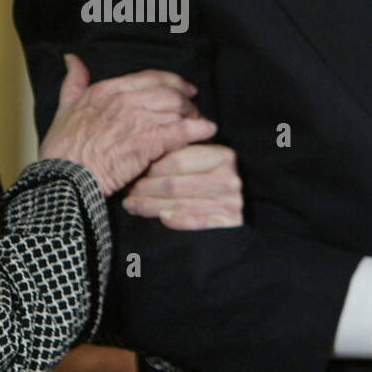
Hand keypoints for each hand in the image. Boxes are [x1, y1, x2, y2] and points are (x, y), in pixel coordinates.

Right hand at [39, 54, 217, 195]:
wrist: (67, 176)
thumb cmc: (63, 147)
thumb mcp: (65, 107)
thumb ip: (74, 81)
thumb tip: (72, 59)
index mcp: (108, 89)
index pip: (151, 77)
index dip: (173, 82)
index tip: (185, 88)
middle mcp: (126, 99)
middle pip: (169, 92)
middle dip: (186, 100)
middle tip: (194, 110)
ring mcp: (138, 120)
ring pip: (177, 108)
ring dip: (194, 115)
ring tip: (201, 123)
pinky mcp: (148, 143)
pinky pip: (181, 131)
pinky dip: (198, 130)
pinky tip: (207, 131)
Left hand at [121, 143, 242, 229]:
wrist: (244, 205)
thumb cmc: (211, 179)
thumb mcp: (203, 160)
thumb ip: (182, 152)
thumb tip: (145, 148)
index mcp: (221, 155)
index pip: (178, 160)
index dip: (151, 167)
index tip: (132, 170)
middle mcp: (228, 177)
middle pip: (174, 184)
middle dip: (145, 188)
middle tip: (127, 190)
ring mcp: (230, 202)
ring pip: (180, 203)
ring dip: (151, 206)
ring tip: (131, 204)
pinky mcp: (229, 223)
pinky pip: (198, 222)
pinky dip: (179, 220)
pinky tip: (162, 219)